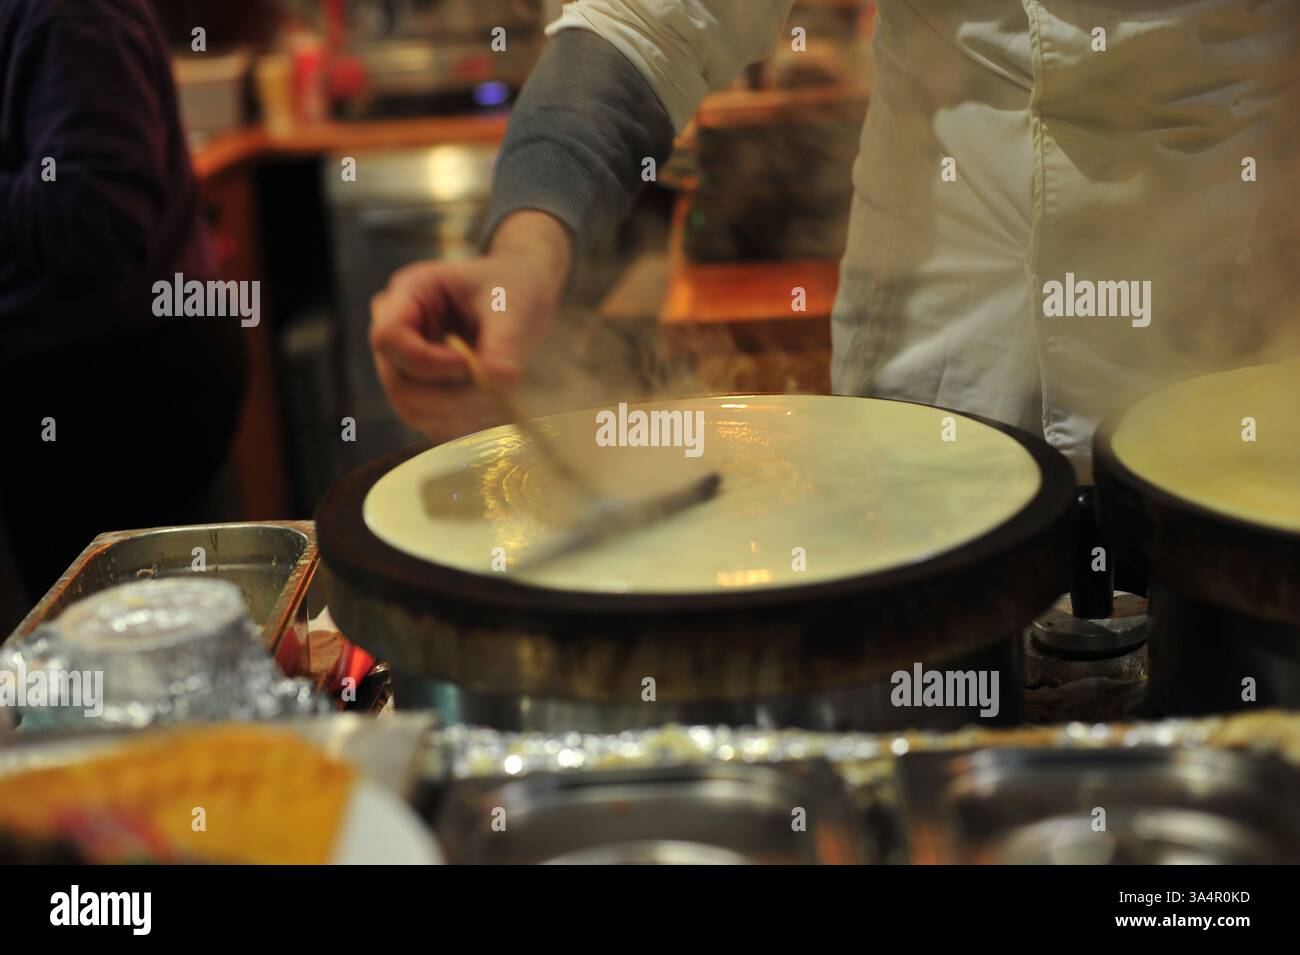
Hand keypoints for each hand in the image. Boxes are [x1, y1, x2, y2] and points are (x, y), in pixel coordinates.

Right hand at [369, 211, 572, 442]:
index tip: (471, 363)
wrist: (522, 298)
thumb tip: (499, 381)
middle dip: (449, 394)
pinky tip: (493, 405)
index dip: (428, 360)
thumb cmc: (514, 289)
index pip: (389, 337)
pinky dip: (462, 421)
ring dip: (458, 411)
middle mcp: (397, 329)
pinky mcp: (422, 390)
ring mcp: (404, 363)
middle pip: (399, 380)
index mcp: (409, 291)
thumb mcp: (514, 308)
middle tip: (495, 388)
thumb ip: (504, 344)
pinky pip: (429, 420)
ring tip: (499, 396)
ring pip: (410, 406)